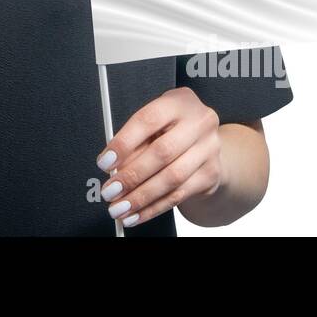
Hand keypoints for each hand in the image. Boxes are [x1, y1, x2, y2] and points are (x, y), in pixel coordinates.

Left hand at [94, 86, 224, 228]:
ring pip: (171, 178)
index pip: (148, 120)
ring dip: (141, 197)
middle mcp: (199, 122)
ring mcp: (209, 149)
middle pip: (162, 153)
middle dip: (131, 176)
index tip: (105, 162)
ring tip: (120, 207)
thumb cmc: (173, 129)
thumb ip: (136, 142)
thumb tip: (114, 168)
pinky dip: (153, 208)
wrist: (205, 144)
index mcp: (179, 101)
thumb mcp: (155, 124)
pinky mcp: (211, 174)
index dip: (124, 143)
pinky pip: (179, 195)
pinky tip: (137, 214)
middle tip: (110, 190)